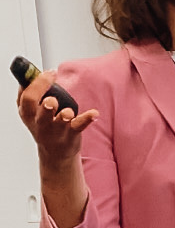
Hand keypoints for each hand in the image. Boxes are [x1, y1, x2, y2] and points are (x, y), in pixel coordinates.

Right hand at [17, 71, 94, 226]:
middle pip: (42, 112)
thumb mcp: (29, 112)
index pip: (28, 96)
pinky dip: (87, 118)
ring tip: (68, 112)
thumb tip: (28, 75)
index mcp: (29, 114)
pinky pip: (80, 126)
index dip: (38, 83)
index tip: (49, 73)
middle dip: (46, 105)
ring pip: (61, 121)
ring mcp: (58, 130)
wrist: (55, 153)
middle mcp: (42, 123)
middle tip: (51, 100)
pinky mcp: (72, 134)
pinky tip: (94, 113)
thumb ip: (26, 93)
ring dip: (65, 115)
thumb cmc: (43, 127)